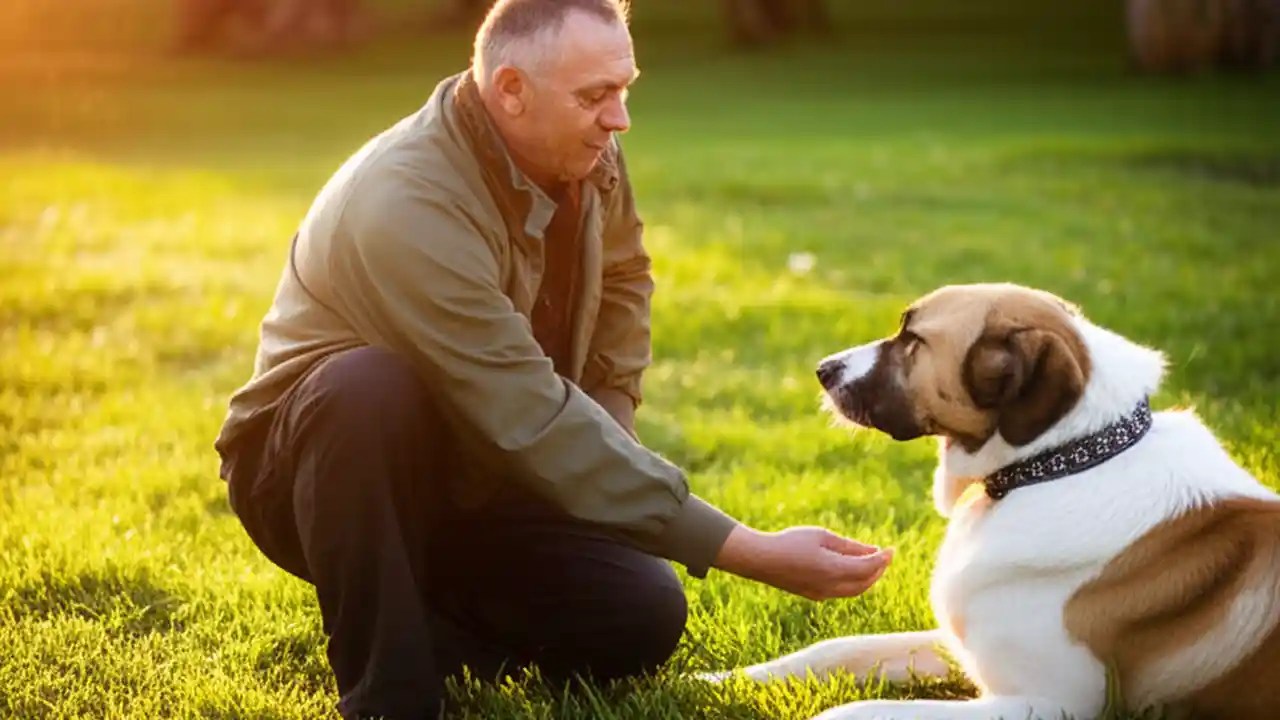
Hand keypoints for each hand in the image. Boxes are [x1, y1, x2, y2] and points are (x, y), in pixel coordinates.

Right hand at [712, 525, 892, 600]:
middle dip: (878, 570)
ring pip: (854, 591)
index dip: (882, 559)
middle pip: (865, 583)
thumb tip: (873, 551)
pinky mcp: (814, 595)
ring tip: (871, 562)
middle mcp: (830, 587)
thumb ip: (849, 546)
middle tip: (885, 556)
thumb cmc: (791, 542)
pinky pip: (842, 592)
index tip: (891, 549)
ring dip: (867, 578)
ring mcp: (822, 594)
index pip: (868, 568)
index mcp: (833, 570)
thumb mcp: (822, 537)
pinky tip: (851, 569)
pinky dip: (853, 582)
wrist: (761, 559)